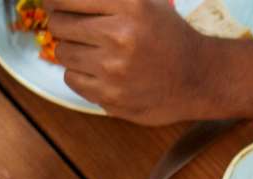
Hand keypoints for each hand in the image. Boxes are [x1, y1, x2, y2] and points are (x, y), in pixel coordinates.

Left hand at [45, 0, 212, 123]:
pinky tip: (99, 70)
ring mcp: (114, 69)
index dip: (54, 0)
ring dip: (71, 49)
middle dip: (62, 23)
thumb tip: (62, 0)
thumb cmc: (169, 36)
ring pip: (62, 52)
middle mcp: (120, 34)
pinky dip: (80, 74)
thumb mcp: (144, 1)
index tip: (54, 3)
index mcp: (130, 4)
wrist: (198, 78)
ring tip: (92, 51)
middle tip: (74, 27)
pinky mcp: (110, 96)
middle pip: (60, 23)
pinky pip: (72, 79)